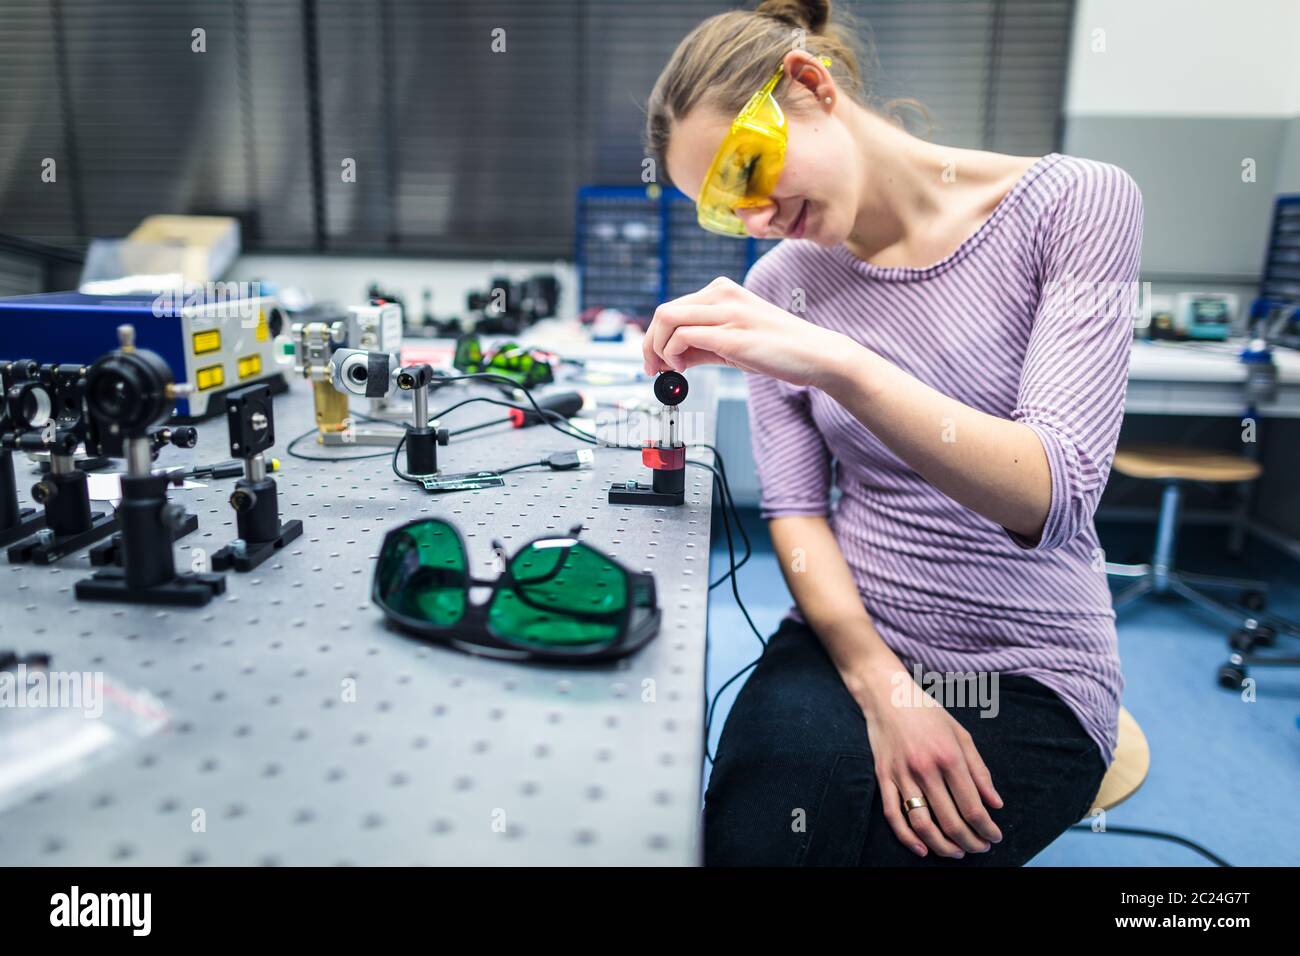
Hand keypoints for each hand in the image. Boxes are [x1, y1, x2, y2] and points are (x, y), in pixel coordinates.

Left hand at [642, 276, 859, 388]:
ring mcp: (727, 312)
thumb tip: (670, 358)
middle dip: (650, 344)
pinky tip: (683, 370)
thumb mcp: (733, 342)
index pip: (673, 308)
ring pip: (667, 319)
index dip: (655, 337)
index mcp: (722, 291)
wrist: (816, 355)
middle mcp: (722, 294)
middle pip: (663, 312)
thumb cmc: (778, 350)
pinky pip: (683, 336)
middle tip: (653, 370)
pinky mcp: (731, 334)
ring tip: (669, 371)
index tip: (655, 361)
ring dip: (657, 349)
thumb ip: (702, 345)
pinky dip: (672, 355)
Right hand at [849, 663, 1004, 858]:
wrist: (887, 696)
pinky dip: (907, 838)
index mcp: (949, 757)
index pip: (973, 807)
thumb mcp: (961, 735)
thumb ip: (980, 771)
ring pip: (922, 824)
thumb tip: (996, 804)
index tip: (995, 837)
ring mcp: (901, 775)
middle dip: (970, 842)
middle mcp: (925, 769)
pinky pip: (893, 815)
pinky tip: (922, 849)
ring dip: (942, 846)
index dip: (987, 829)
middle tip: (980, 848)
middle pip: (950, 821)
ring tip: (957, 852)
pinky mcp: (883, 777)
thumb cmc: (928, 713)